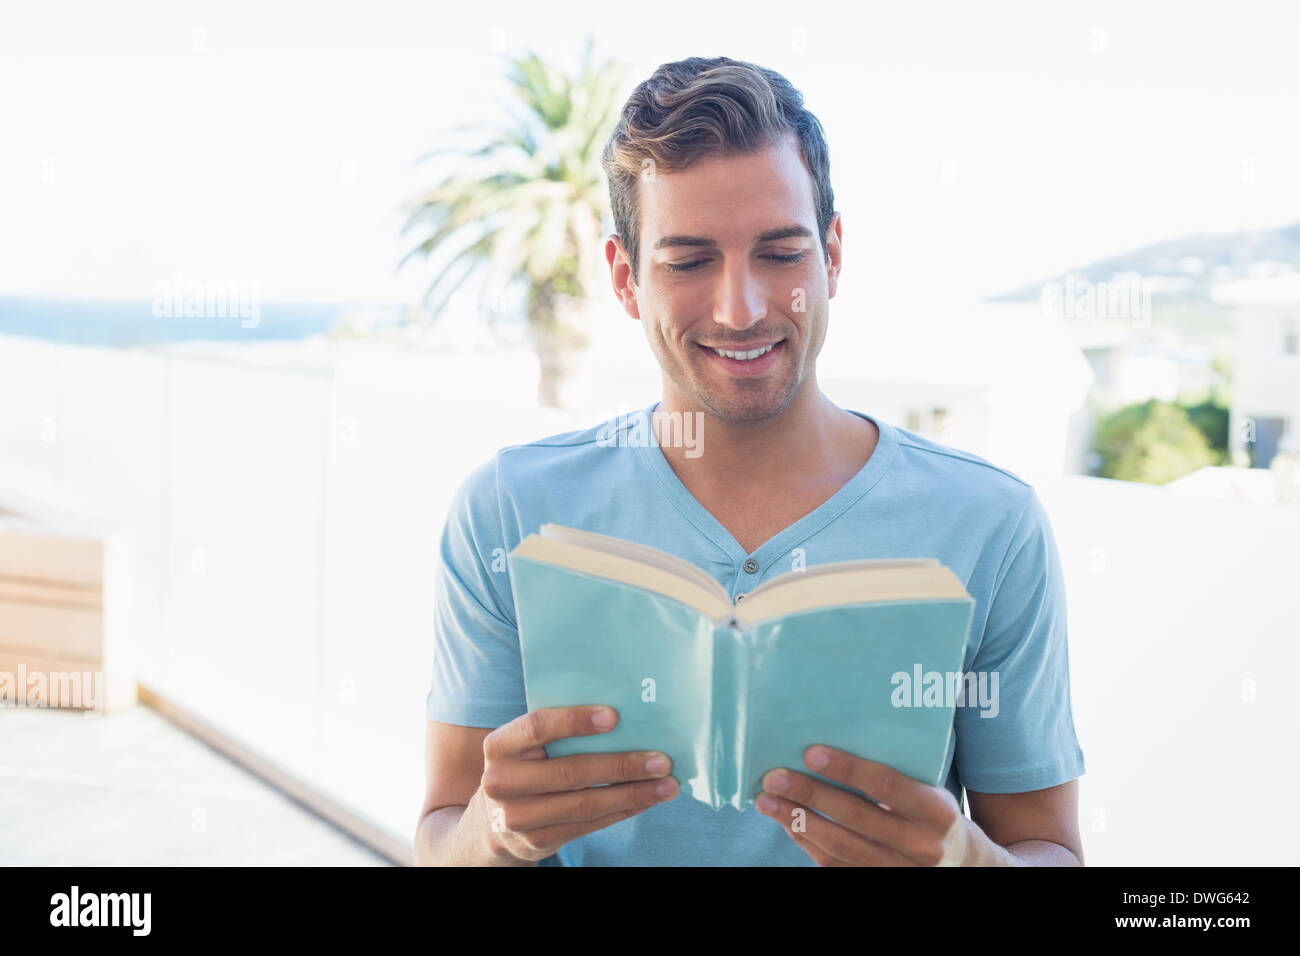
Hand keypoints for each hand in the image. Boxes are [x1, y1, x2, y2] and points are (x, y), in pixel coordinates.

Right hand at [470, 705, 678, 863]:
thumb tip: (624, 712)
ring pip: (585, 804)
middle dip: (622, 764)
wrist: (491, 822)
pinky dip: (623, 810)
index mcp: (500, 746)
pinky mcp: (538, 842)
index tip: (615, 716)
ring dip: (633, 793)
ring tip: (667, 784)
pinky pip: (589, 825)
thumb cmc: (524, 766)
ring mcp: (518, 818)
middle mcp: (502, 783)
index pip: (538, 726)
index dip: (575, 721)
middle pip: (570, 772)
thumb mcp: (525, 745)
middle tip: (661, 759)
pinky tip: (647, 800)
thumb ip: (557, 730)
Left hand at [755, 745, 1001, 866]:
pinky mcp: (879, 883)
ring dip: (798, 821)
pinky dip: (807, 842)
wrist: (967, 866)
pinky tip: (787, 822)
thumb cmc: (936, 812)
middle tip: (774, 776)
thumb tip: (839, 728)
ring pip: (840, 846)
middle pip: (855, 818)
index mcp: (938, 812)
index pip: (886, 786)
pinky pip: (835, 865)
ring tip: (767, 800)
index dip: (847, 770)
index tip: (810, 752)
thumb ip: (898, 768)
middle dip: (810, 795)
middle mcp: (922, 846)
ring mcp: (899, 871)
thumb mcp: (933, 787)